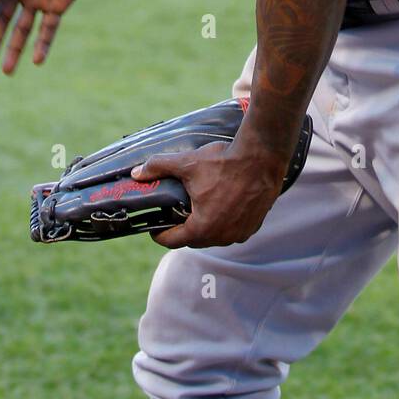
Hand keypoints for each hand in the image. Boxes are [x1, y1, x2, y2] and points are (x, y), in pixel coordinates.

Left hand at [132, 138, 285, 248]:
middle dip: (182, 229)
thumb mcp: (187, 163)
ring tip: (198, 209)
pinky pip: (232, 230)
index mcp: (202, 228)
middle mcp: (222, 237)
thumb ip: (158, 167)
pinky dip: (224, 222)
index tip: (154, 227)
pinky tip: (221, 206)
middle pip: (194, 240)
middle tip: (175, 214)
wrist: (262, 157)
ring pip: (214, 236)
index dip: (159, 234)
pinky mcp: (254, 226)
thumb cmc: (225, 162)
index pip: (173, 241)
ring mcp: (240, 233)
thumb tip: (136, 173)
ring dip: (205, 227)